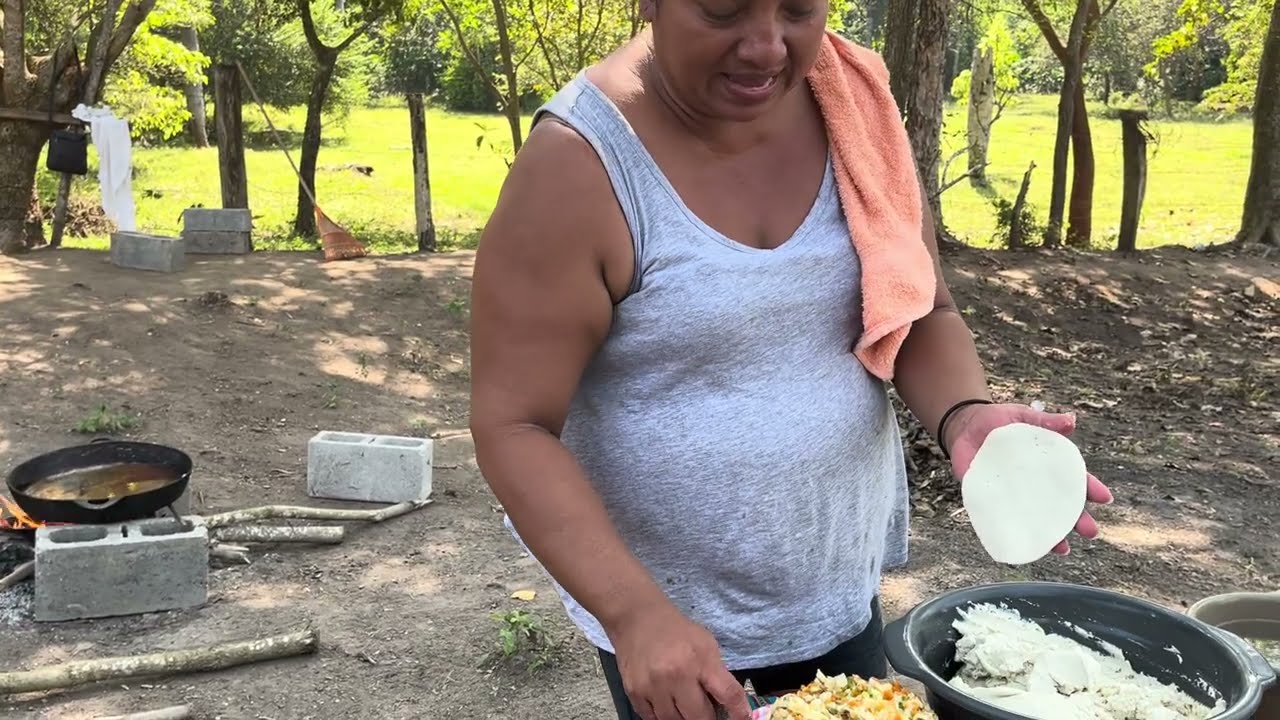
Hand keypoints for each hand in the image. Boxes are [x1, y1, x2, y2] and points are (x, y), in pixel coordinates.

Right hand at [606, 599, 750, 719]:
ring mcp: (653, 686)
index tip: (741, 719)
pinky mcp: (634, 692)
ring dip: (682, 718)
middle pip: (699, 718)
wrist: (637, 618)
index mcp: (700, 660)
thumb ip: (716, 673)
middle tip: (706, 712)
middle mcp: (676, 676)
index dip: (738, 712)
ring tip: (685, 707)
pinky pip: (652, 719)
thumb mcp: (706, 643)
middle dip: (706, 717)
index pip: (728, 694)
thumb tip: (725, 704)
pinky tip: (666, 704)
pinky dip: (662, 717)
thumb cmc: (676, 630)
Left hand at [944, 402, 1113, 555]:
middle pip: (1060, 505)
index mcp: (1047, 464)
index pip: (1074, 478)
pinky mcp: (990, 498)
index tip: (1104, 498)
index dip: (1090, 488)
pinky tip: (1019, 543)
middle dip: (1077, 520)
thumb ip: (1045, 421)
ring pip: (1035, 518)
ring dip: (1049, 535)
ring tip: (1062, 548)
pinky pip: (1002, 518)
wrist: (964, 425)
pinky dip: (1010, 530)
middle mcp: (1034, 483)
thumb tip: (1072, 420)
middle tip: (1091, 532)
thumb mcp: (1024, 417)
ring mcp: (1013, 493)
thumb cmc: (999, 421)